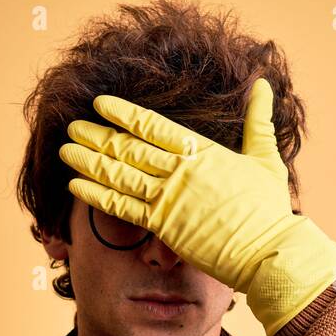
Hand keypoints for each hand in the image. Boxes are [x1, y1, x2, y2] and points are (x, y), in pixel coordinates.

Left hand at [58, 78, 335, 335]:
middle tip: (72, 126)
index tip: (100, 105)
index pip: (153, 125)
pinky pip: (121, 207)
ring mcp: (170, 197)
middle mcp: (180, 170)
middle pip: (128, 147)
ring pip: (118, 174)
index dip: (123, 114)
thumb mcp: (267, 158)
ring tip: (66, 150)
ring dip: (89, 161)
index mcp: (202, 151)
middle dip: (97, 135)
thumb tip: (263, 84)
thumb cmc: (270, 210)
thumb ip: (259, 122)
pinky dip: (96, 194)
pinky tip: (75, 184)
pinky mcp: (163, 225)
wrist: (268, 250)